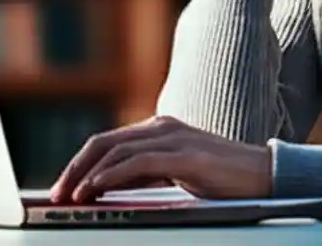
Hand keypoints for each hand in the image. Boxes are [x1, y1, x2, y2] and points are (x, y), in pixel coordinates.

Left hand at [49, 115, 271, 203]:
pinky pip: (139, 162)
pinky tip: (98, 187)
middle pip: (103, 142)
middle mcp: (161, 127)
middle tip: (57, 193)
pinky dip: (113, 175)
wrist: (265, 176)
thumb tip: (106, 185)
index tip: (62, 187)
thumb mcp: (173, 175)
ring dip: (88, 174)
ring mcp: (173, 138)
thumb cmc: (221, 179)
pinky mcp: (185, 154)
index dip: (79, 163)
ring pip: (116, 150)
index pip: (107, 142)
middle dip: (75, 168)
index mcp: (157, 130)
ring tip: (72, 195)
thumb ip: (143, 174)